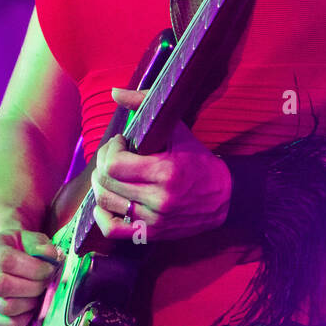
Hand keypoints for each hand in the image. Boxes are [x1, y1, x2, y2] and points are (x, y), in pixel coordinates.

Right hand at [0, 229, 64, 325]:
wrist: (7, 259)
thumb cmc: (21, 248)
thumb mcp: (31, 238)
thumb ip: (41, 244)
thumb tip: (50, 256)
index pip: (6, 261)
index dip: (33, 268)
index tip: (49, 269)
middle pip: (2, 286)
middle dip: (32, 287)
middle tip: (45, 284)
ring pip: (5, 307)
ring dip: (30, 303)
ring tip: (38, 294)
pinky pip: (5, 324)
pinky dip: (24, 319)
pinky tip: (31, 308)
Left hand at [89, 86, 232, 241]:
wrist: (225, 196)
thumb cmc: (199, 160)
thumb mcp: (177, 129)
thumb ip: (145, 103)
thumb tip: (114, 92)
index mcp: (165, 171)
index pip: (115, 164)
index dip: (110, 150)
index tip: (121, 142)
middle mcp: (159, 199)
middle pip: (107, 182)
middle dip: (103, 163)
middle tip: (112, 155)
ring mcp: (154, 220)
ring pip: (106, 203)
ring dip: (100, 185)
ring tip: (109, 174)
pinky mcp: (152, 234)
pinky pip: (114, 230)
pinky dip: (102, 216)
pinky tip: (106, 202)